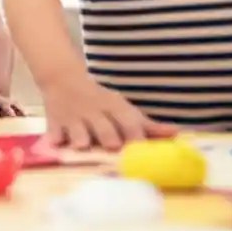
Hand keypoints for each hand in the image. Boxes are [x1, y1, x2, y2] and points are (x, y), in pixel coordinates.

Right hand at [41, 75, 176, 149]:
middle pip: (106, 131)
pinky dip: (57, 140)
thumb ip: (147, 124)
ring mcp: (73, 119)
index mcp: (113, 107)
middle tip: (114, 148)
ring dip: (82, 140)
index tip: (142, 152)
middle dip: (110, 139)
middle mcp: (95, 113)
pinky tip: (58, 143)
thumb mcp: (121, 107)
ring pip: (80, 134)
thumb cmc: (98, 100)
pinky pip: (55, 135)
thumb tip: (177, 134)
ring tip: (83, 146)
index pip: (129, 122)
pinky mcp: (54, 123)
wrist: (62, 78)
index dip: (136, 137)